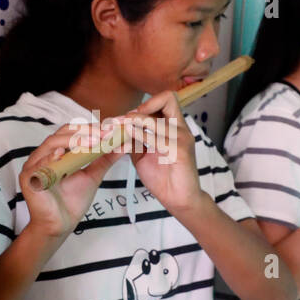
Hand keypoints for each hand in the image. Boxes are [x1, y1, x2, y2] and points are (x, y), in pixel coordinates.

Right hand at [18, 123, 125, 238]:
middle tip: (104, 135)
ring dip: (72, 141)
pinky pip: (39, 164)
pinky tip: (63, 154)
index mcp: (56, 152)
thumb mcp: (92, 176)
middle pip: (61, 133)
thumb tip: (122, 144)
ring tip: (92, 142)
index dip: (90, 128)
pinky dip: (51, 158)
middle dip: (84, 132)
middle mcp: (43, 155)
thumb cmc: (72, 201)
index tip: (110, 130)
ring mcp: (33, 165)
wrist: (60, 225)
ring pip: (51, 144)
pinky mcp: (28, 178)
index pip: (71, 132)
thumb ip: (104, 159)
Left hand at [124, 91, 203, 216]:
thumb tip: (117, 128)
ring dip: (135, 121)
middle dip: (143, 106)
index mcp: (174, 127)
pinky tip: (128, 140)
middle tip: (125, 119)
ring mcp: (182, 139)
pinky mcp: (181, 152)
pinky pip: (156, 138)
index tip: (127, 118)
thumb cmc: (163, 178)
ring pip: (156, 119)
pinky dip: (139, 136)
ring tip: (119, 127)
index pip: (165, 100)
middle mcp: (181, 129)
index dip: (145, 105)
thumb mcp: (142, 155)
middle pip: (168, 98)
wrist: (179, 200)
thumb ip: (134, 140)